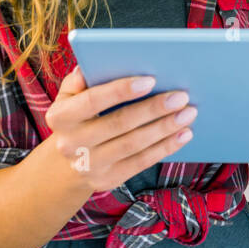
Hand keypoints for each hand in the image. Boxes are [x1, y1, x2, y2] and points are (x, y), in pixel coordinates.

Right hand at [46, 66, 195, 194]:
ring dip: (165, 128)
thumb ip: (80, 81)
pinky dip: (165, 148)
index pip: (92, 101)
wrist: (63, 166)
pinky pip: (141, 163)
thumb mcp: (69, 98)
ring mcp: (89, 165)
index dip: (121, 90)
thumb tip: (90, 67)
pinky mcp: (107, 180)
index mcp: (60, 117)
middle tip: (181, 96)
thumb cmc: (76, 119)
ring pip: (134, 145)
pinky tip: (184, 134)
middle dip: (153, 109)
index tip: (150, 80)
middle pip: (119, 123)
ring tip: (189, 113)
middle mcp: (71, 143)